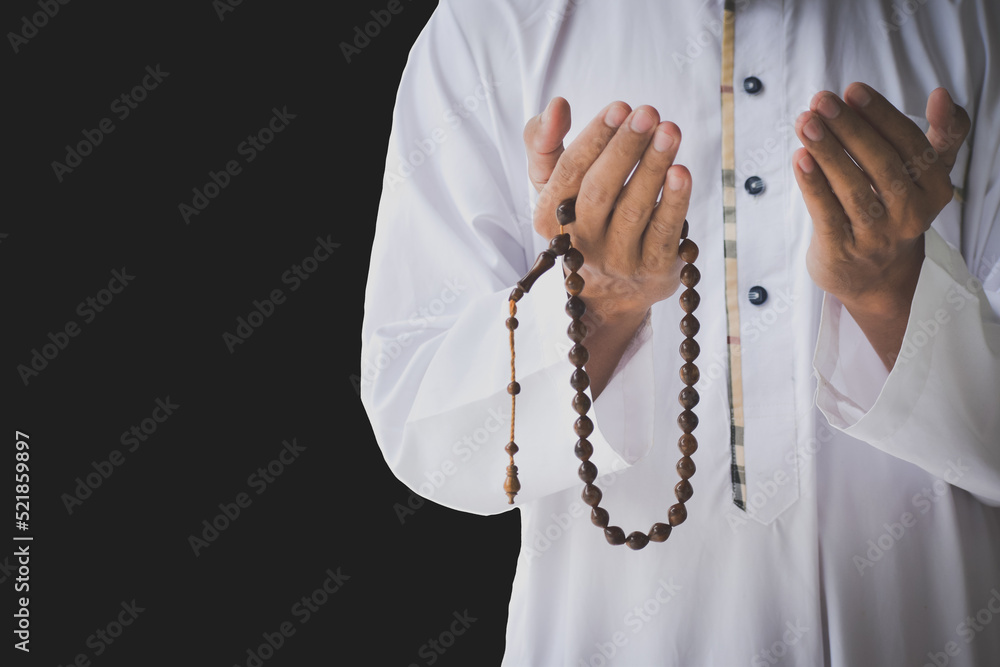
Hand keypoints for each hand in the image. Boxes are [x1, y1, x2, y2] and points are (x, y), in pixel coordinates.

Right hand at [523, 98, 690, 396]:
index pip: (568, 173)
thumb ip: (545, 140)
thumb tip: (557, 105)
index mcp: (549, 218)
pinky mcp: (653, 269)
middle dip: (624, 149)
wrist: (614, 285)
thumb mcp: (553, 182)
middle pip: (599, 192)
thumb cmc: (583, 215)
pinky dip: (674, 202)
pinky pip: (663, 233)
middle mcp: (580, 243)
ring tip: (670, 131)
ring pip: (633, 211)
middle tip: (648, 113)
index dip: (594, 139)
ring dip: (653, 167)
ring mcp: (617, 260)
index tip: (619, 107)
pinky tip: (681, 172)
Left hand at [792, 83, 970, 366]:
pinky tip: (799, 158)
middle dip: (849, 127)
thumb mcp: (927, 176)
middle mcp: (910, 213)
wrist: (878, 279)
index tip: (853, 90)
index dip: (880, 115)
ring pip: (853, 187)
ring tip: (805, 122)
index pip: (909, 144)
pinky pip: (827, 213)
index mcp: (936, 189)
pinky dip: (813, 184)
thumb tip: (942, 94)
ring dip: (827, 151)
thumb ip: (942, 135)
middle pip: (880, 163)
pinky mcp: (843, 251)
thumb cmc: (897, 211)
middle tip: (821, 100)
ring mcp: (876, 235)